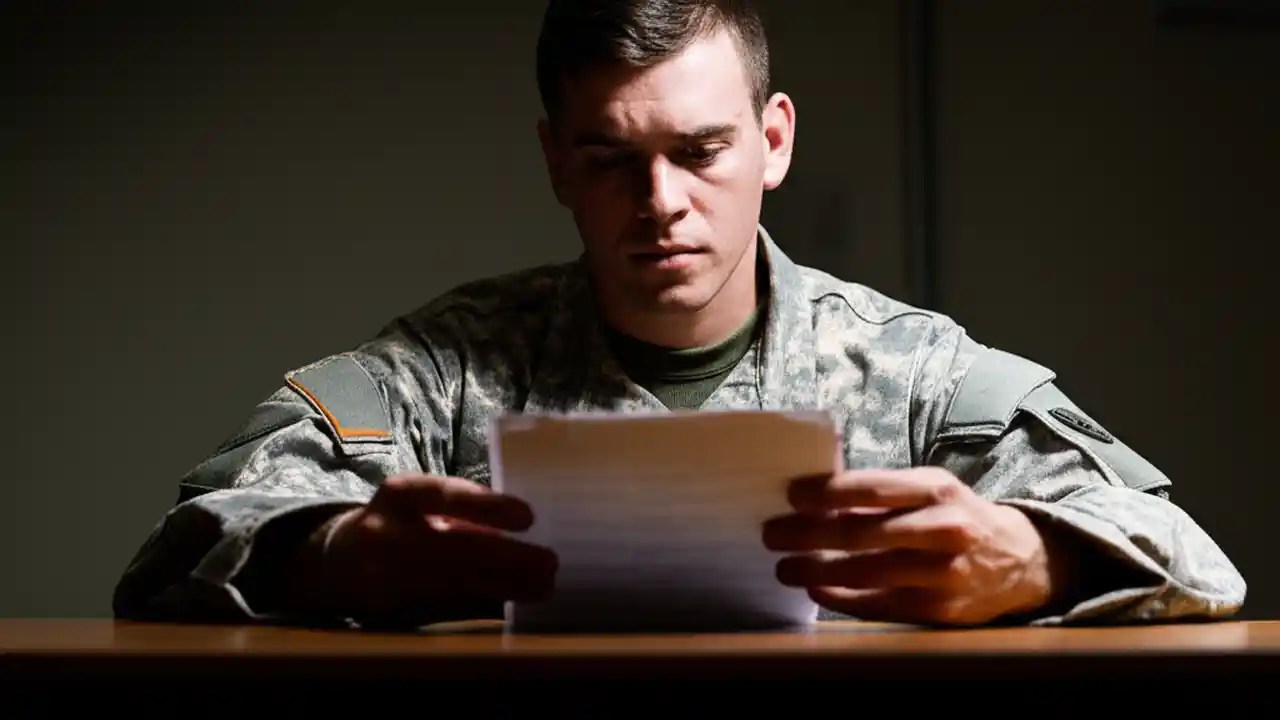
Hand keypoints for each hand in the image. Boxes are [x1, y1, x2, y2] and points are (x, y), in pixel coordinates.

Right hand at [290, 474, 556, 626]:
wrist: (337, 560)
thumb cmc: (398, 521)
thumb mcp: (420, 502)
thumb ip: (464, 510)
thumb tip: (523, 524)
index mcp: (399, 495)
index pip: (443, 495)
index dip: (486, 506)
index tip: (528, 517)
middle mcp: (385, 534)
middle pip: (453, 548)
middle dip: (507, 558)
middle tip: (549, 562)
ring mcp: (382, 576)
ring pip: (453, 583)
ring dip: (504, 587)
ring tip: (542, 585)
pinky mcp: (388, 610)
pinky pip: (445, 608)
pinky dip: (484, 605)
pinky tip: (514, 602)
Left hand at [762, 467, 1070, 624]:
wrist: (1021, 560)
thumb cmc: (956, 516)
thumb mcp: (930, 489)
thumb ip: (883, 490)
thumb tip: (815, 490)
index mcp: (937, 489)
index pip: (875, 488)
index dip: (829, 492)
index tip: (791, 494)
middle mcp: (944, 528)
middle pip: (863, 532)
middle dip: (809, 534)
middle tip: (772, 534)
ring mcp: (944, 572)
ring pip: (867, 572)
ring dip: (817, 570)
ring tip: (785, 567)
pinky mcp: (941, 608)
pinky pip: (880, 604)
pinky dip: (843, 597)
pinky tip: (818, 590)